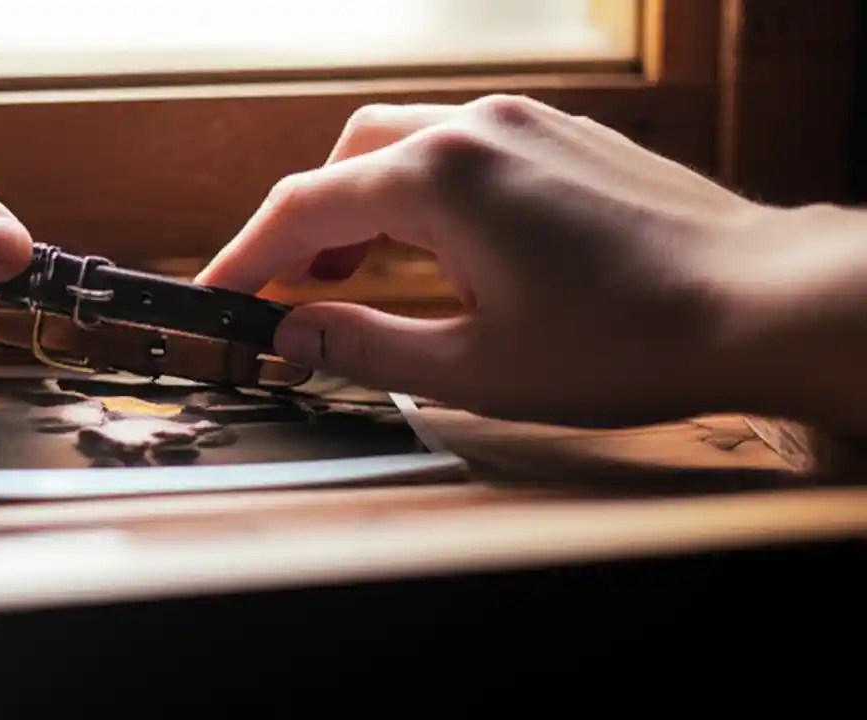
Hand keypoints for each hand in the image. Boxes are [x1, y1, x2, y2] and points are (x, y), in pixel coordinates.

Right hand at [196, 95, 778, 427]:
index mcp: (439, 180)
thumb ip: (365, 345)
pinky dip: (420, 191)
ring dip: (363, 205)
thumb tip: (294, 332)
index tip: (219, 295)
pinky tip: (439, 247)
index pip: (303, 208)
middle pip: (345, 160)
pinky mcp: (560, 135)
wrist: (758, 301)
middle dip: (305, 225)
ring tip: (358, 274)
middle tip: (293, 293)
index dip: (246, 255)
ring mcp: (523, 123)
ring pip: (402, 144)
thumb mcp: (473, 368)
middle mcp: (474, 130)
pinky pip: (459, 146)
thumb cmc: (625, 340)